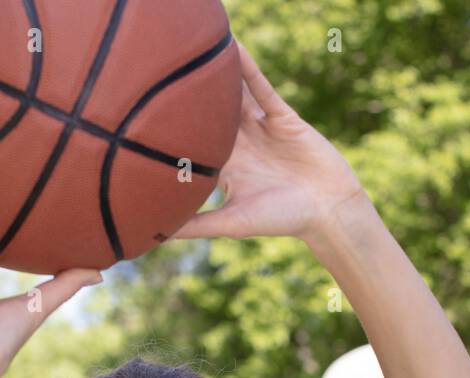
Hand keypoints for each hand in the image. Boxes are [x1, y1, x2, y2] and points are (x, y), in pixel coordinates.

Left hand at [170, 40, 366, 244]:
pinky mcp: (282, 116)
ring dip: (217, 75)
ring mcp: (262, 127)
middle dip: (190, 96)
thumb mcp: (231, 223)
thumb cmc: (281, 221)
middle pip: (209, 113)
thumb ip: (196, 226)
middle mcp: (241, 144)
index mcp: (226, 166)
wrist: (326, 210)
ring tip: (192, 51)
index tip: (142, 113)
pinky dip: (249, 68)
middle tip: (159, 71)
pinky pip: (262, 88)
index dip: (171, 128)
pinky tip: (235, 48)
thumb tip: (155, 237)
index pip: (193, 142)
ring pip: (233, 96)